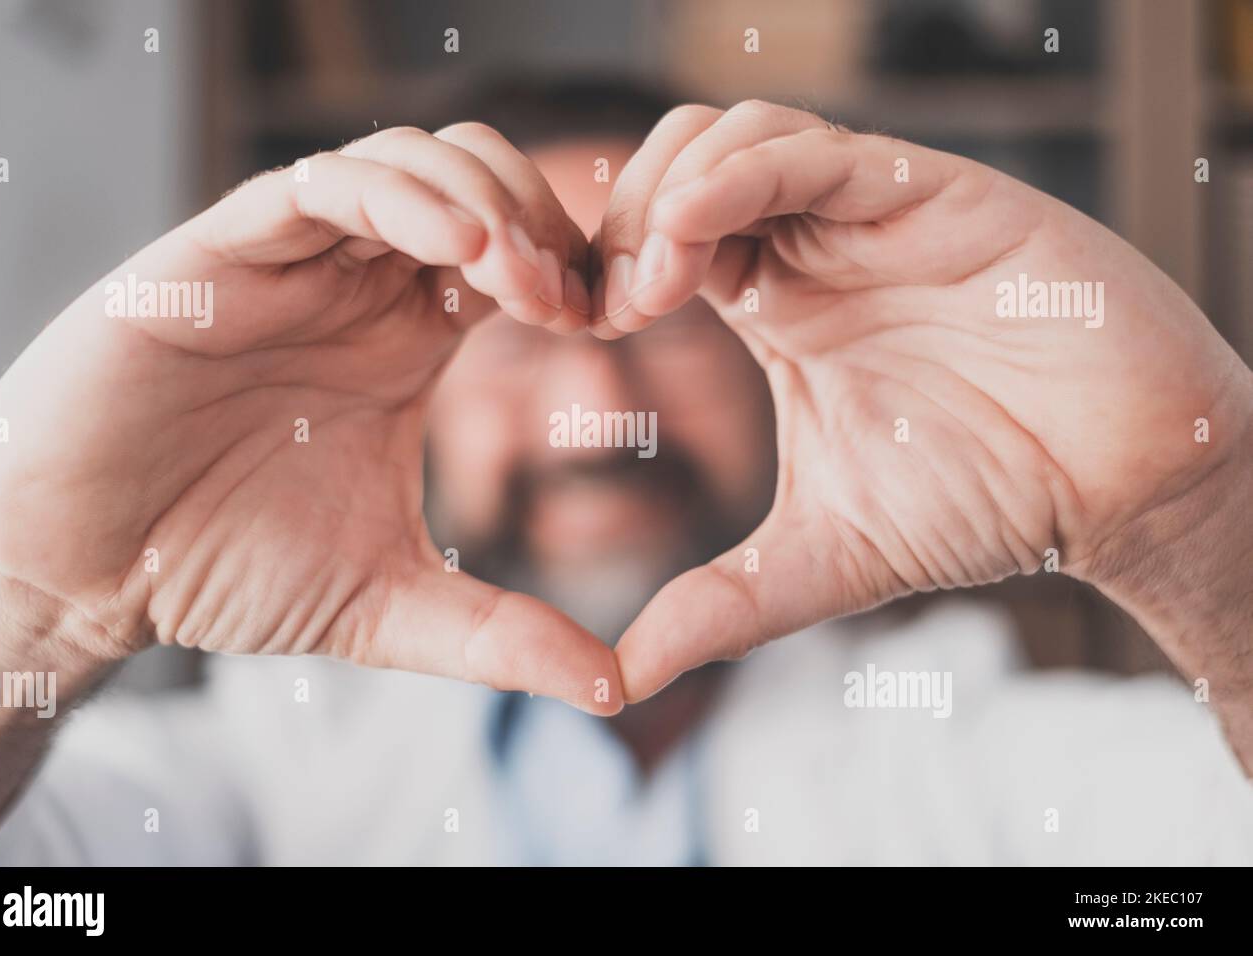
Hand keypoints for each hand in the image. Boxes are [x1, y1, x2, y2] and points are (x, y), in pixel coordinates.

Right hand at [0, 123, 618, 712]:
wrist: (86, 573)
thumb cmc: (224, 570)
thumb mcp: (388, 605)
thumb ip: (499, 637)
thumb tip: (614, 690)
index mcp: (407, 339)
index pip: (517, 255)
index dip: (576, 271)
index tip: (616, 324)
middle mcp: (357, 287)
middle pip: (479, 182)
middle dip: (541, 220)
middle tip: (572, 301)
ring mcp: (292, 265)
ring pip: (408, 163)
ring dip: (481, 198)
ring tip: (520, 277)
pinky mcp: (219, 256)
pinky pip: (316, 184)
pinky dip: (395, 196)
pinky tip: (455, 246)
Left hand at [597, 101, 1252, 706]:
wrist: (1119, 488)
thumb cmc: (986, 501)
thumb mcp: (826, 556)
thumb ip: (724, 604)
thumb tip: (624, 680)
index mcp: (781, 302)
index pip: (661, 240)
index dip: (601, 267)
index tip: (566, 327)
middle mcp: (819, 244)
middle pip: (680, 166)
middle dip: (620, 220)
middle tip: (599, 305)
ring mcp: (873, 212)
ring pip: (736, 134)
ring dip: (669, 192)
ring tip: (650, 281)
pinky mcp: (937, 194)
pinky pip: (818, 147)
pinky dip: (741, 172)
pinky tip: (692, 231)